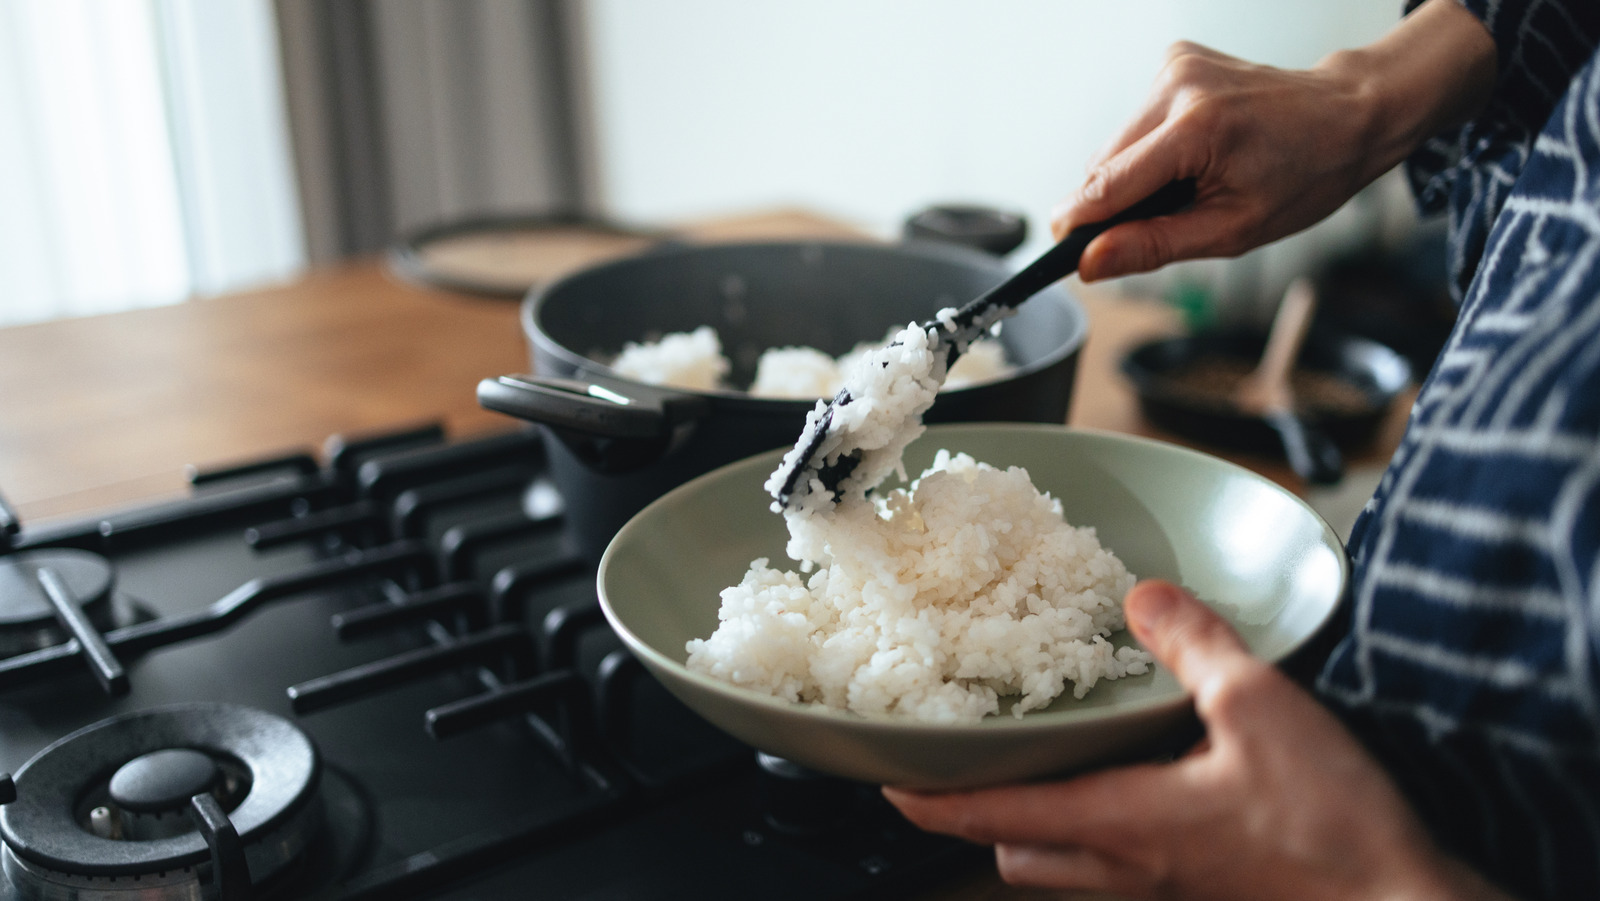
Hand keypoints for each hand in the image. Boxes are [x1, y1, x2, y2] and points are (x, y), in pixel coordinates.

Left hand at [883, 580, 1512, 900]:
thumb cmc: (1332, 830)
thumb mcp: (1261, 708)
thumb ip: (1195, 645)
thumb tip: (1146, 594)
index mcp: (1121, 825)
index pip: (993, 817)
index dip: (932, 801)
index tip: (890, 783)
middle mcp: (1128, 872)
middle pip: (1017, 857)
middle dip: (981, 819)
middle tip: (970, 770)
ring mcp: (1165, 894)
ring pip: (1065, 873)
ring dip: (1038, 832)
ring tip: (1044, 776)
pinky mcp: (1202, 898)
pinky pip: (1121, 877)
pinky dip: (1099, 840)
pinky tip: (1139, 795)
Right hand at [1053, 0, 1494, 280]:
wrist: (1347, 115)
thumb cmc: (1304, 176)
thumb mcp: (1232, 230)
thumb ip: (1153, 245)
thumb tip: (1089, 262)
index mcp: (1198, 129)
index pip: (1107, 185)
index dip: (1077, 224)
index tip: (1060, 251)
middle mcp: (1180, 86)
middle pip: (1103, 165)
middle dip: (1116, 203)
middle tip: (1161, 222)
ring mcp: (1176, 66)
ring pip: (1116, 144)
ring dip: (1135, 174)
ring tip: (1189, 183)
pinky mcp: (1177, 59)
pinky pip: (1137, 121)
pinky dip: (1152, 146)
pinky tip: (1193, 151)